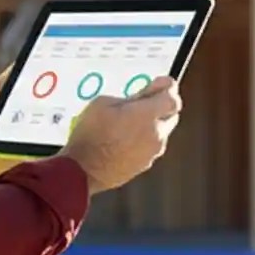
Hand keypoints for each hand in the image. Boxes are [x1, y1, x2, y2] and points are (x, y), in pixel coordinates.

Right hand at [58, 76, 181, 193]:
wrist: (82, 170)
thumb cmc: (90, 135)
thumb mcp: (103, 103)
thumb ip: (130, 97)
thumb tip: (143, 96)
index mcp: (147, 115)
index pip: (173, 98)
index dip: (168, 88)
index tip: (161, 83)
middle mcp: (156, 134)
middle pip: (171, 115)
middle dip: (161, 105)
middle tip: (143, 101)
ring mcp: (152, 152)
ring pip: (162, 132)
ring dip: (152, 124)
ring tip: (129, 122)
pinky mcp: (145, 164)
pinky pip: (152, 146)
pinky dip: (144, 140)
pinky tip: (125, 139)